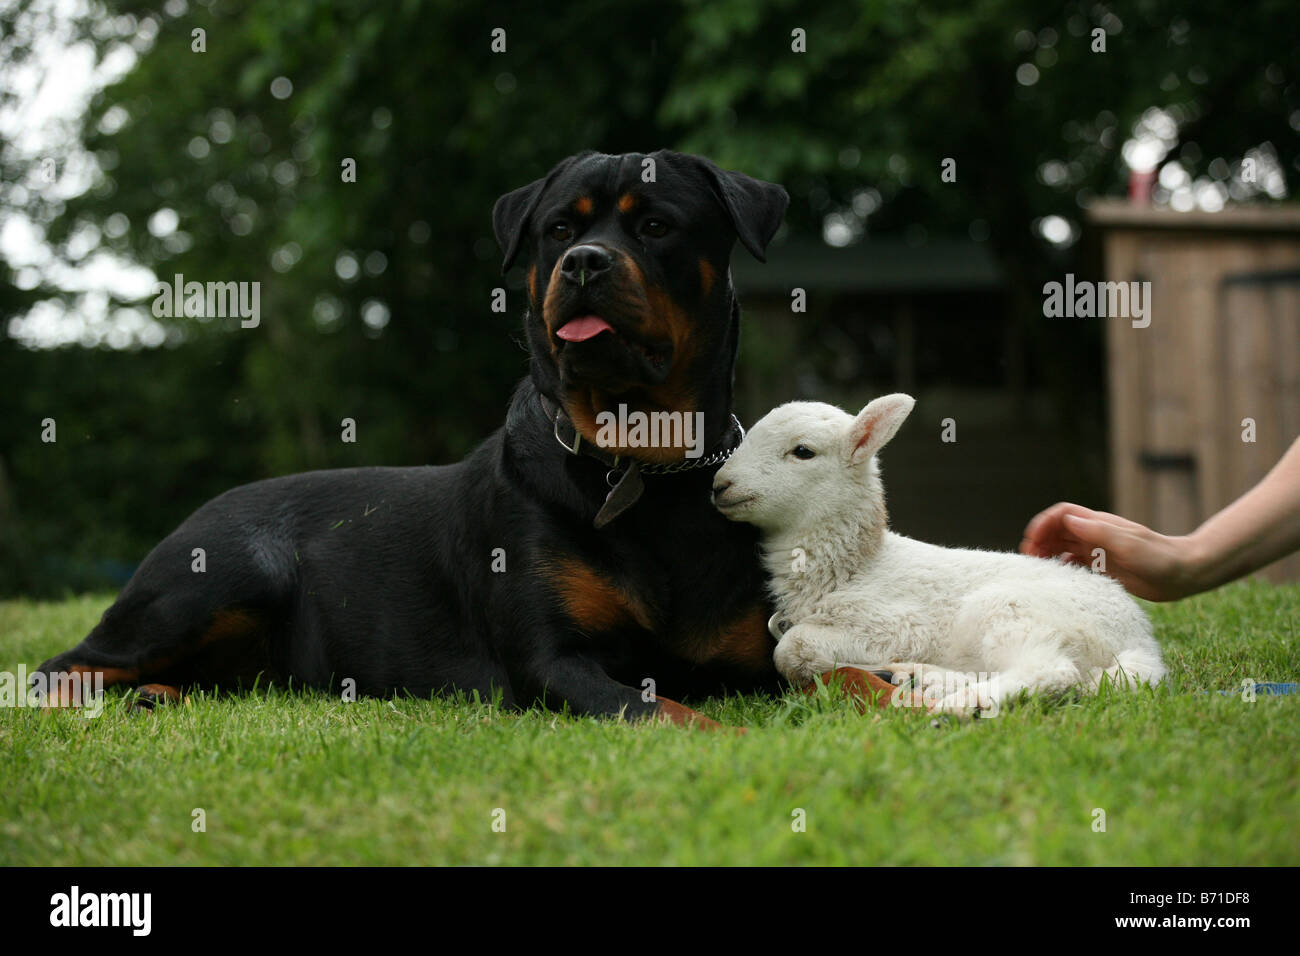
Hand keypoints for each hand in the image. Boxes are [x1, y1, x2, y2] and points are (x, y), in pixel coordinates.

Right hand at [1019, 503, 1202, 600]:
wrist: (1184, 574)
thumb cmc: (1159, 557)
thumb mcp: (1129, 544)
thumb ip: (1099, 532)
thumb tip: (1067, 521)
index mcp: (1099, 524)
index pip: (1062, 514)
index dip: (1044, 523)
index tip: (1033, 540)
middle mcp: (1096, 535)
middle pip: (1058, 530)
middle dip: (1040, 539)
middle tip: (1028, 558)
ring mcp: (1099, 551)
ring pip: (1063, 546)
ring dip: (1048, 553)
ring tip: (1036, 568)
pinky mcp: (1104, 568)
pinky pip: (1075, 564)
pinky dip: (1062, 567)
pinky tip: (1059, 578)